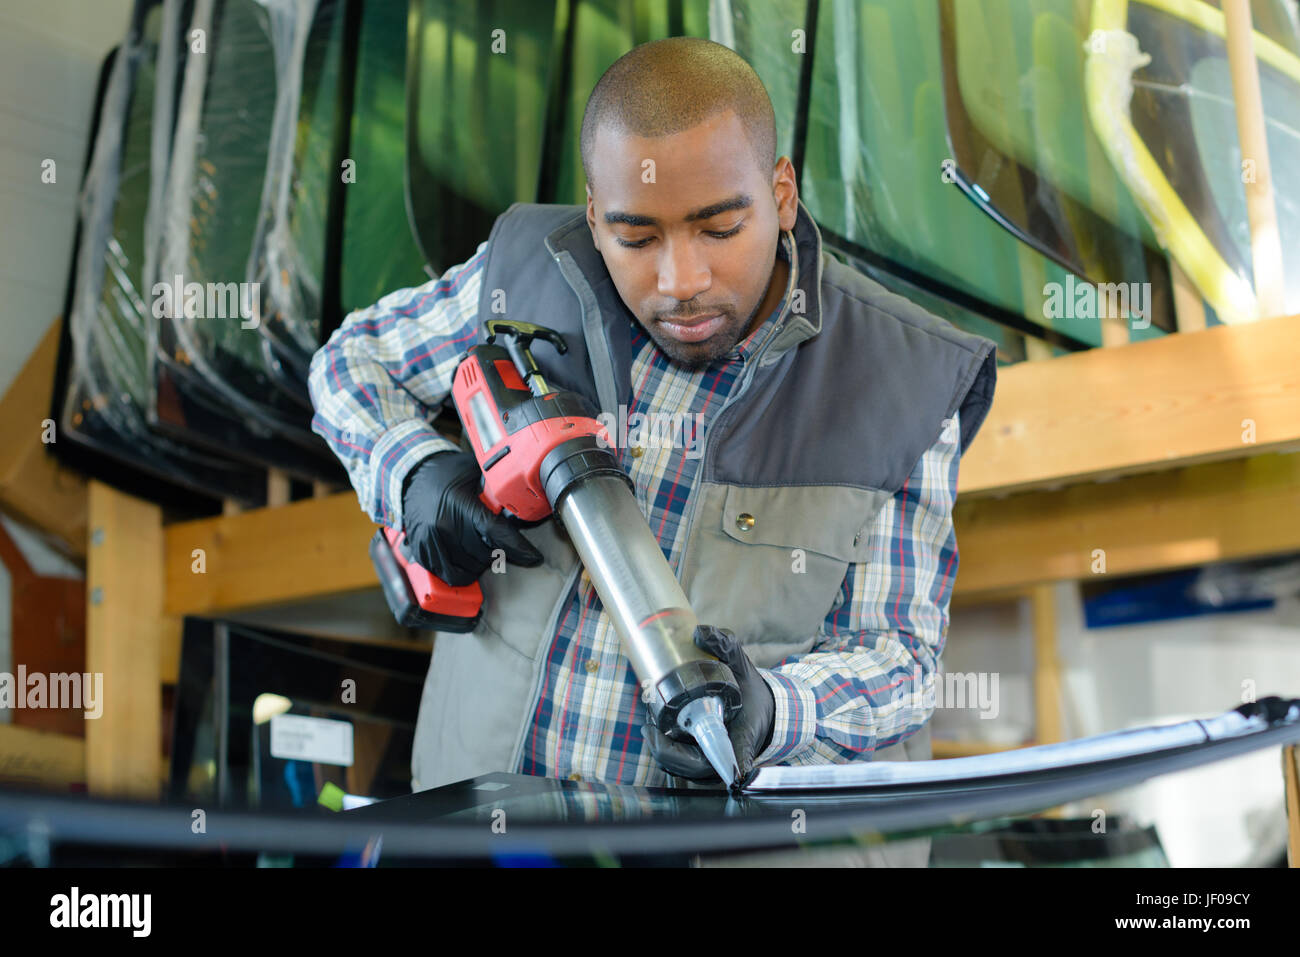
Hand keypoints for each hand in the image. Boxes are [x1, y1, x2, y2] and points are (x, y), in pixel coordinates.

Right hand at [401, 450, 542, 586]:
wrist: (410, 477)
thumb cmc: (446, 474)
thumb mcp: (474, 471)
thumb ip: (496, 485)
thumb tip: (523, 494)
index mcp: (460, 504)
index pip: (495, 532)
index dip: (518, 548)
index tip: (534, 557)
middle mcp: (443, 525)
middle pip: (485, 553)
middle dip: (498, 550)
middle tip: (500, 542)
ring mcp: (430, 541)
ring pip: (469, 568)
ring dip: (481, 562)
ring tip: (482, 548)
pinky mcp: (421, 552)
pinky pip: (449, 575)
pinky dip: (463, 572)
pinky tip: (468, 560)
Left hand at [640, 625, 775, 785]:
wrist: (761, 711)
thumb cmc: (751, 692)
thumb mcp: (742, 666)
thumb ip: (725, 646)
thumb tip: (699, 632)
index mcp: (741, 740)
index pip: (729, 759)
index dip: (710, 759)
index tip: (681, 746)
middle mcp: (725, 760)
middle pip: (688, 766)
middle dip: (663, 745)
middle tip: (649, 720)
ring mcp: (711, 766)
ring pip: (678, 766)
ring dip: (659, 746)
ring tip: (649, 718)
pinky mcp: (700, 765)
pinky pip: (677, 763)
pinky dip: (663, 748)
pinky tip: (654, 726)